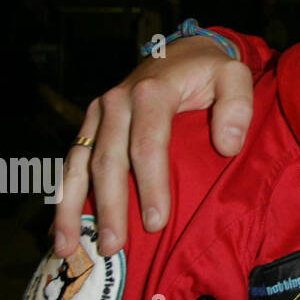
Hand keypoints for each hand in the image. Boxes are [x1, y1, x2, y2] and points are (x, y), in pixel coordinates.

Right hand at [53, 35, 252, 257]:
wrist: (184, 51)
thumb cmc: (211, 71)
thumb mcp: (235, 76)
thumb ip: (237, 106)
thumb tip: (228, 146)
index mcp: (151, 92)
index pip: (147, 144)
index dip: (150, 185)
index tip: (157, 222)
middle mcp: (116, 101)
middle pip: (108, 161)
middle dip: (110, 207)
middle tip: (115, 247)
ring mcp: (99, 114)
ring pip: (78, 165)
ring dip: (71, 208)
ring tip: (70, 249)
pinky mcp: (91, 125)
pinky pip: (71, 163)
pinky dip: (62, 196)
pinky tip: (62, 230)